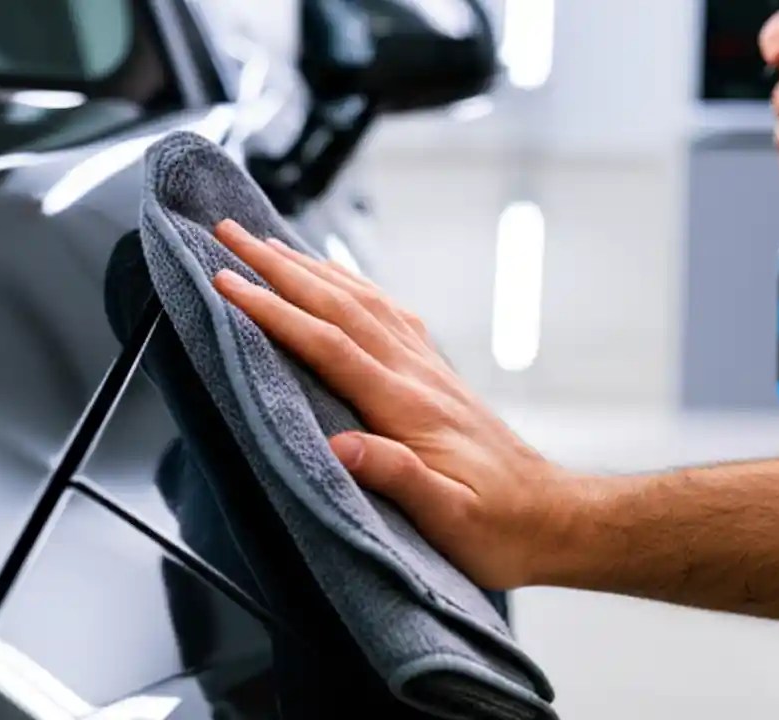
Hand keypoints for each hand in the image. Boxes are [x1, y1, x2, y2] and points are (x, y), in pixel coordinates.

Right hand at [209, 220, 593, 589]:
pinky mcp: (434, 375)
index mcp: (407, 406)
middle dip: (277, 265)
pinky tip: (338, 279)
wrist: (552, 518)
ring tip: (267, 241)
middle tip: (227, 233)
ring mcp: (427, 369)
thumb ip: (396, 476)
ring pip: (360, 299)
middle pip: (337, 303)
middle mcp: (415, 374)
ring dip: (309, 266)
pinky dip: (351, 286)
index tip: (227, 281)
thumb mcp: (448, 518)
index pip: (328, 344)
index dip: (274, 310)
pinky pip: (385, 313)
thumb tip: (340, 446)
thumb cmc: (498, 527)